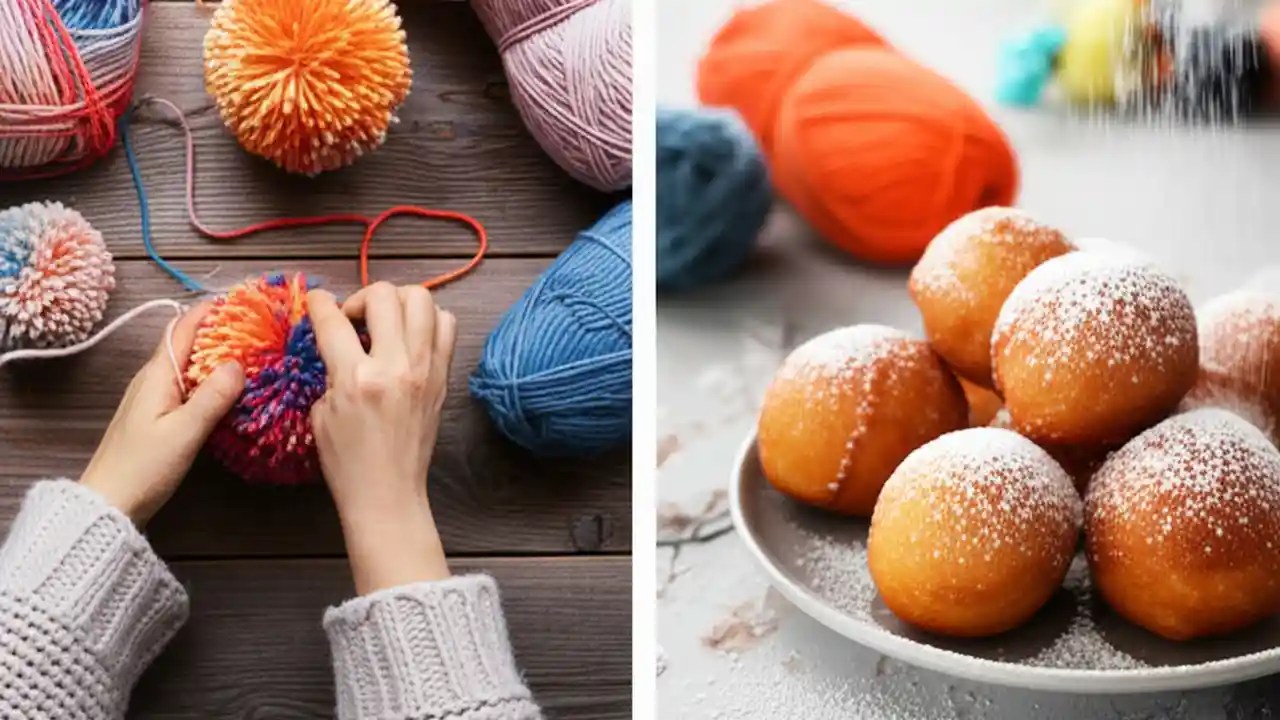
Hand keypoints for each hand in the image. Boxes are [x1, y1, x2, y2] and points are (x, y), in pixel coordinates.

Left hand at [80, 303, 244, 525]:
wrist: (109, 504)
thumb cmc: (144, 467)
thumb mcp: (185, 432)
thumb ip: (213, 396)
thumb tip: (238, 362)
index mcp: (157, 375)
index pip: (183, 327)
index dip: (211, 310)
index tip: (244, 300)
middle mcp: (153, 379)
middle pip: (186, 342)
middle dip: (219, 330)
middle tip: (258, 328)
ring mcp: (153, 397)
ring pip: (188, 364)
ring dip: (216, 355)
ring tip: (252, 354)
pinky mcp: (157, 416)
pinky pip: (187, 385)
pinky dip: (210, 379)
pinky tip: (229, 390)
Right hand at [308, 283, 457, 593]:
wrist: (388, 493)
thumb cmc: (347, 461)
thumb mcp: (321, 412)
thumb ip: (331, 368)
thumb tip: (338, 339)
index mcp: (356, 378)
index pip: (334, 320)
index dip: (318, 303)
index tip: (316, 300)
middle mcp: (396, 366)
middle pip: (385, 295)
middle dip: (361, 297)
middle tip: (353, 319)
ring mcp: (426, 369)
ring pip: (422, 300)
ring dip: (398, 301)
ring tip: (385, 322)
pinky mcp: (443, 377)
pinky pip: (446, 326)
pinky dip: (428, 321)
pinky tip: (410, 337)